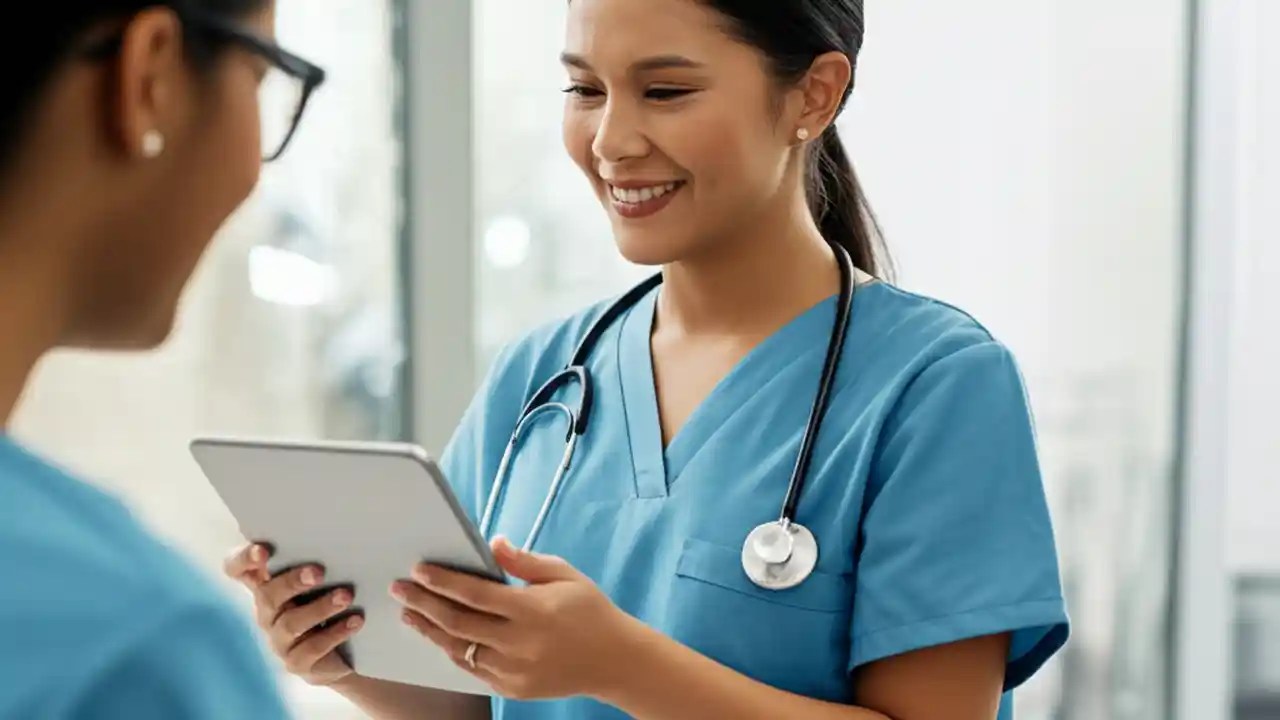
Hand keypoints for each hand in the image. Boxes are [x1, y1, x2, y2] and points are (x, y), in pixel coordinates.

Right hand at [224, 543, 364, 685]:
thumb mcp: (325, 576)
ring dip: (320, 608)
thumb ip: (318, 557)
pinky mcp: (297, 663)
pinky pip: (312, 648)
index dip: (244, 559)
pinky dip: (336, 632)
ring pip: (291, 623)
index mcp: (267, 584)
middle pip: (267, 595)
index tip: (263, 551)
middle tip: (318, 572)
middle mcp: (267, 611)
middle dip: (292, 582)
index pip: (237, 568)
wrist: (349, 649)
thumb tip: (338, 531)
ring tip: (346, 596)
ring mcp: (279, 639)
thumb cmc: (332, 598)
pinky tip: (356, 621)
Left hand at [391, 537, 641, 700]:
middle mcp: (519, 643)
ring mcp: (514, 670)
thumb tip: (492, 543)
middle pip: (458, 622)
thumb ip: (525, 562)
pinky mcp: (513, 688)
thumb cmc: (590, 611)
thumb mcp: (565, 575)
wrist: (615, 661)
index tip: (419, 570)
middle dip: (424, 603)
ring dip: (430, 630)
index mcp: (533, 610)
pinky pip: (473, 668)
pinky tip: (438, 636)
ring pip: (460, 649)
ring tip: (408, 614)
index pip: (476, 594)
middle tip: (400, 589)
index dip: (443, 581)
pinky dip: (453, 651)